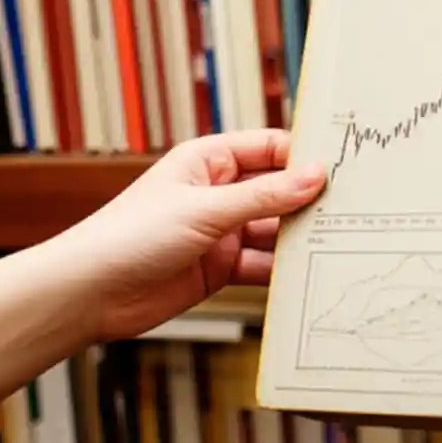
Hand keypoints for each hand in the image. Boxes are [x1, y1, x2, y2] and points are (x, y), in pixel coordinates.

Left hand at [49, 130, 325, 341]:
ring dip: (299, 238)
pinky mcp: (219, 268)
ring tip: (340, 244)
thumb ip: (264, 196)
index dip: (306, 157)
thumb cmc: (130, 236)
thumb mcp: (205, 210)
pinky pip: (262, 265)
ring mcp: (220, 231)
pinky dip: (282, 271)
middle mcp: (218, 192)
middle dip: (309, 201)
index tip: (345, 168)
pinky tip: (308, 275)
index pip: (271, 148)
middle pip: (278, 190)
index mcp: (209, 160)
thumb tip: (316, 175)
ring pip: (274, 230)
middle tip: (353, 209)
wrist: (88, 293)